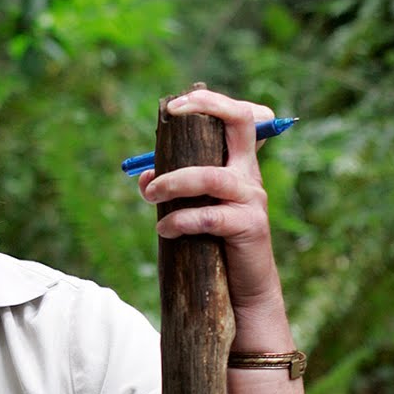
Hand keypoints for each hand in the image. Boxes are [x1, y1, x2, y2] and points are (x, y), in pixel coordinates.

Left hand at [139, 88, 280, 321]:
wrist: (242, 292)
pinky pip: (208, 217)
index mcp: (237, 165)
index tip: (177, 105)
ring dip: (172, 182)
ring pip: (211, 176)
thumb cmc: (214, 247)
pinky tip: (163, 229)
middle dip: (207, 108)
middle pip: (240, 122)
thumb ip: (172, 191)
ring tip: (149, 194)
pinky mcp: (249, 227)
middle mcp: (248, 175)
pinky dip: (179, 221)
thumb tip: (142, 177)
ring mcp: (251, 199)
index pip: (236, 117)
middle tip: (173, 114)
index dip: (211, 101)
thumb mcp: (191, 211)